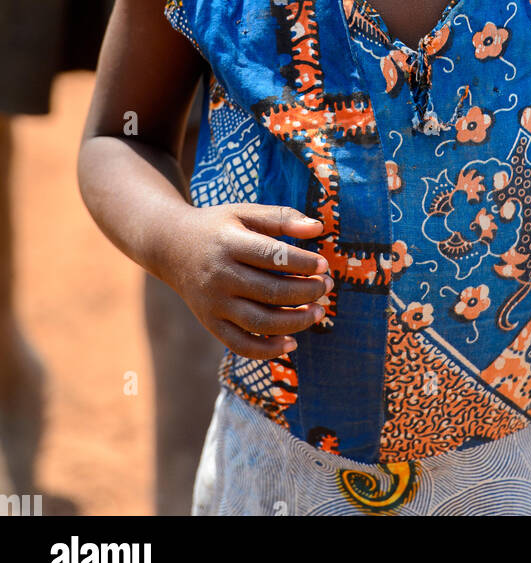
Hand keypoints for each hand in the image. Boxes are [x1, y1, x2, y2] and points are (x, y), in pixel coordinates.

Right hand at [163, 203, 331, 358]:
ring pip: (259, 322)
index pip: (272, 257)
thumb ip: (281, 218)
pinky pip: (241, 345)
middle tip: (328, 287)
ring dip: (295, 322)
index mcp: (229, 243)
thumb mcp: (244, 212)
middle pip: (270, 292)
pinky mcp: (210, 323)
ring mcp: (213, 303)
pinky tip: (292, 343)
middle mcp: (219, 276)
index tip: (324, 265)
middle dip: (306, 292)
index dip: (303, 263)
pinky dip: (267, 350)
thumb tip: (318, 229)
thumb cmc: (217, 227)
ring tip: (319, 312)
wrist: (171, 247)